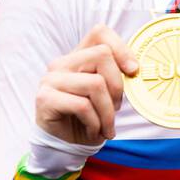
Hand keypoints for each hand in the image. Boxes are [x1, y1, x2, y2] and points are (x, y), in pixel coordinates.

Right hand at [34, 24, 138, 146]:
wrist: (66, 146)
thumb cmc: (89, 119)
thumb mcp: (107, 94)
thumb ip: (116, 76)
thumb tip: (134, 68)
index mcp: (77, 57)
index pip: (99, 33)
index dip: (121, 48)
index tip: (133, 71)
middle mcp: (61, 63)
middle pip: (102, 55)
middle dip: (118, 86)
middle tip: (116, 109)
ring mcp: (50, 80)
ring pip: (95, 83)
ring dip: (108, 112)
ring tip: (106, 125)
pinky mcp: (45, 99)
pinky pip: (82, 106)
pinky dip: (95, 122)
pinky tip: (94, 131)